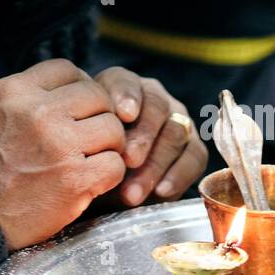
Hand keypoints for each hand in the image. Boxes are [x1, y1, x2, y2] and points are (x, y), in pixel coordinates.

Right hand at [0, 58, 125, 250]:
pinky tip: (91, 182)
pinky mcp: (74, 180)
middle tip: (91, 137)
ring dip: (108, 146)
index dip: (80, 86)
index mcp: (14, 92)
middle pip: (97, 95)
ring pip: (113, 128)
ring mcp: (59, 145)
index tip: (79, 107)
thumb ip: (23, 99)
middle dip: (99, 115)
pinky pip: (115, 165)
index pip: (67, 69)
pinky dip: (109, 175)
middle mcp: (38, 112)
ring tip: (90, 161)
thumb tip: (61, 91)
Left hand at [95, 67, 206, 205]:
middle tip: (127, 160)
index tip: (123, 115)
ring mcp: (176, 120)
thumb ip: (88, 137)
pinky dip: (178, 175)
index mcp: (120, 88)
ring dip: (154, 164)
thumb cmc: (86, 160)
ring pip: (175, 133)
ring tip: (133, 192)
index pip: (125, 82)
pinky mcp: (193, 147)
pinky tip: (160, 191)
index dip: (126, 96)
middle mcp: (152, 98)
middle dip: (143, 135)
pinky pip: (194, 157)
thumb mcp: (80, 147)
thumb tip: (100, 146)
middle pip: (156, 106)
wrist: (103, 185)